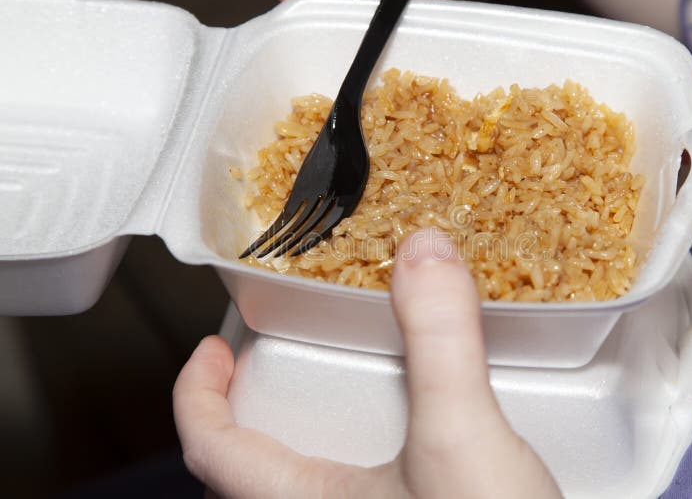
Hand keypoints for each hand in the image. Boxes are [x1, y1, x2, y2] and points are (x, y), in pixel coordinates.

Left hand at [173, 228, 561, 497]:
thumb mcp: (460, 440)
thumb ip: (441, 341)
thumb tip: (425, 251)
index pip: (209, 448)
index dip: (196, 392)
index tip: (212, 345)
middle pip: (252, 466)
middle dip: (255, 406)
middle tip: (278, 357)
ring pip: (308, 481)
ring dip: (313, 428)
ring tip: (342, 381)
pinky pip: (360, 490)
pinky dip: (365, 449)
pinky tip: (410, 431)